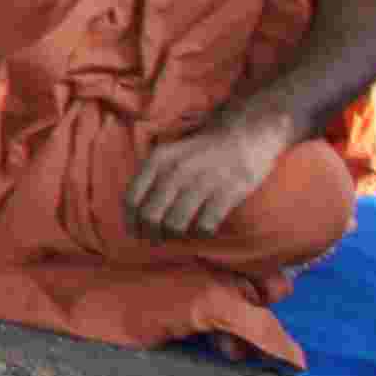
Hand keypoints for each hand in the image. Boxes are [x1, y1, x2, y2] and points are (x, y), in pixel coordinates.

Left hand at [125, 108, 296, 238]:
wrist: (245, 134)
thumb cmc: (202, 150)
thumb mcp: (168, 153)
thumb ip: (151, 177)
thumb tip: (135, 212)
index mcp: (157, 161)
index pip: (132, 199)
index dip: (130, 222)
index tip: (135, 233)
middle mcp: (175, 172)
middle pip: (151, 216)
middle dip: (150, 234)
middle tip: (157, 240)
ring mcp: (201, 183)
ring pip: (175, 225)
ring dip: (175, 236)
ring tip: (179, 235)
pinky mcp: (227, 193)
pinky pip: (205, 226)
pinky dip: (201, 234)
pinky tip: (203, 230)